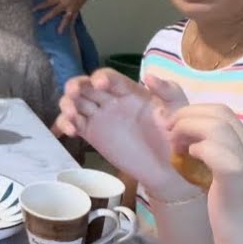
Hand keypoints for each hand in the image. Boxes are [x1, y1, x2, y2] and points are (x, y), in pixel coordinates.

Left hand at [34, 0, 97, 33]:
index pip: (48, 2)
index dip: (40, 6)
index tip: (33, 10)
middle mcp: (65, 4)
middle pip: (54, 12)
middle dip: (47, 17)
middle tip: (40, 23)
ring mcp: (72, 8)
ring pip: (66, 18)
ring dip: (62, 25)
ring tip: (59, 32)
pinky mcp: (77, 9)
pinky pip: (74, 18)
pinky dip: (72, 24)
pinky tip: (70, 29)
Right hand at [54, 69, 195, 198]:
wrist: (169, 166)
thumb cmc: (175, 134)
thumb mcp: (177, 108)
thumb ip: (167, 90)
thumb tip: (149, 77)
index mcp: (127, 90)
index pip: (107, 76)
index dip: (101, 77)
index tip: (101, 84)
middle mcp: (109, 100)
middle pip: (84, 85)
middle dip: (76, 85)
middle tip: (74, 93)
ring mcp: (98, 116)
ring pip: (73, 102)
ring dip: (67, 103)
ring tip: (73, 115)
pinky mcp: (91, 134)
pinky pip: (72, 124)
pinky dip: (65, 124)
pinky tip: (71, 132)